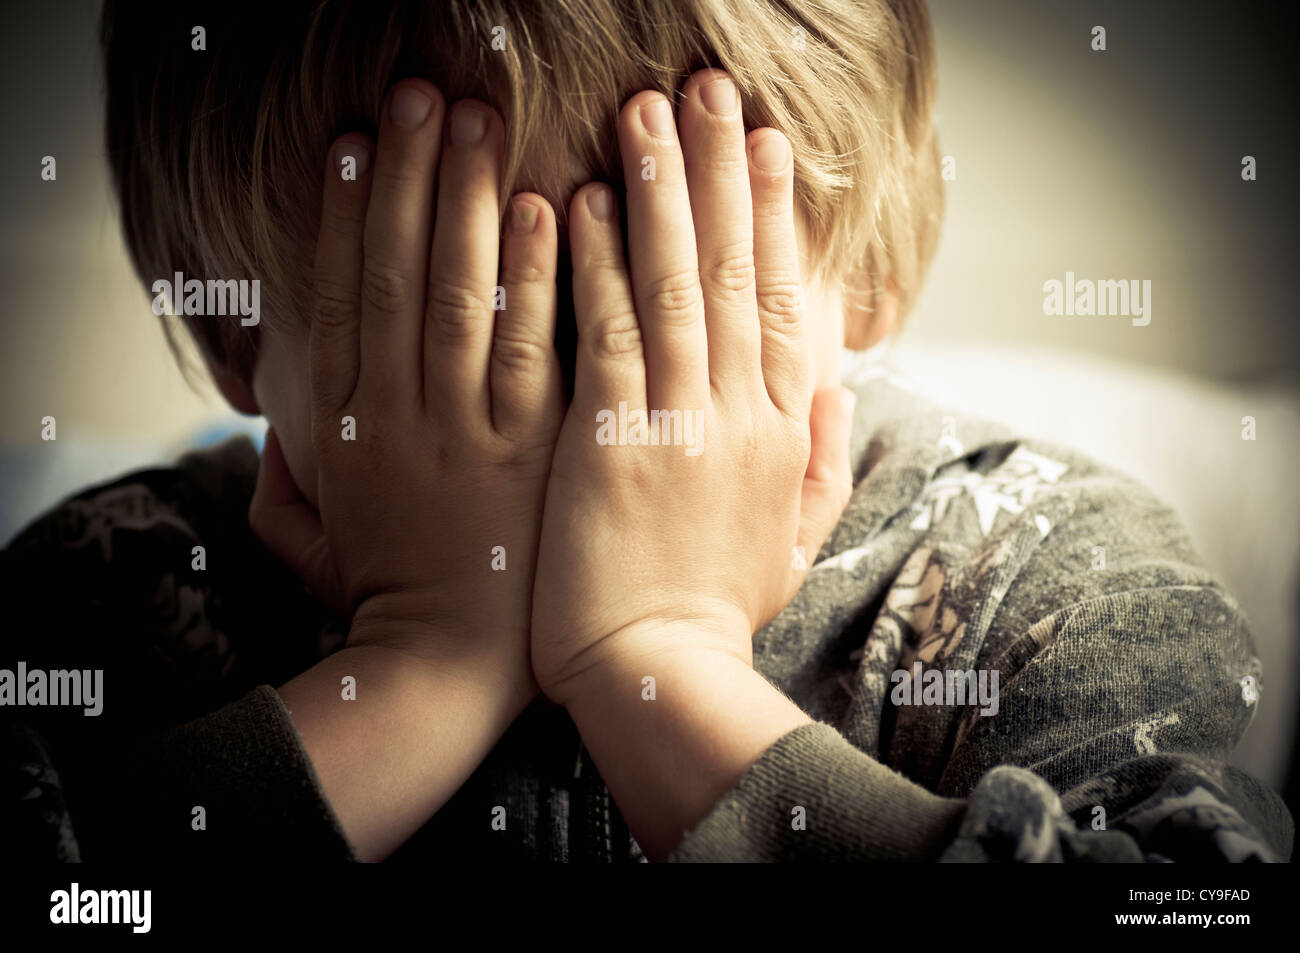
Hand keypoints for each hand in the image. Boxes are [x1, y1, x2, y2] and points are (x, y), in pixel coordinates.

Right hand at [250, 79, 562, 688]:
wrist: (452, 668)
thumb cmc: (382, 596)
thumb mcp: (304, 538)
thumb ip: (282, 475)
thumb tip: (274, 427)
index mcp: (345, 424)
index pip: (342, 296)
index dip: (343, 214)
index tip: (351, 145)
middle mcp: (401, 411)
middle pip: (398, 272)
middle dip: (408, 178)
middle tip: (421, 98)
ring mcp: (470, 427)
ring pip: (462, 293)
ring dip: (470, 201)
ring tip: (479, 123)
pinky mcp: (536, 448)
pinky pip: (535, 347)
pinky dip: (539, 277)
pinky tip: (548, 209)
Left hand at [530, 70, 854, 705]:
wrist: (657, 674)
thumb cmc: (716, 610)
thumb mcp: (798, 540)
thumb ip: (826, 460)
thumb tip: (844, 387)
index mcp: (783, 432)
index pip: (784, 303)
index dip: (775, 219)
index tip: (768, 148)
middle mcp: (739, 413)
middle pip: (736, 271)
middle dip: (722, 172)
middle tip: (710, 88)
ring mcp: (677, 422)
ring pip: (676, 283)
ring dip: (661, 191)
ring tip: (648, 110)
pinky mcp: (610, 440)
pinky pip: (607, 332)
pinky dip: (595, 263)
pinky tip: (579, 200)